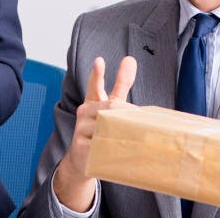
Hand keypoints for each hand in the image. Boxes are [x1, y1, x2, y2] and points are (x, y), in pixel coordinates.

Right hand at [53, 55, 136, 211]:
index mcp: (92, 101)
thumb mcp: (111, 107)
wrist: (82, 161)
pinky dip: (114, 145)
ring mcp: (80, 129)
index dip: (97, 73)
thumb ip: (121, 84)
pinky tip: (118, 148)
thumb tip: (130, 60)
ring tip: (132, 136)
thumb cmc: (99, 130)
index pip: (95, 85)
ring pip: (108, 126)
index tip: (100, 61)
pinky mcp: (81, 147)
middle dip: (127, 112)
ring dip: (123, 130)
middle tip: (139, 116)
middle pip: (110, 107)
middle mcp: (84, 112)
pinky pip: (103, 144)